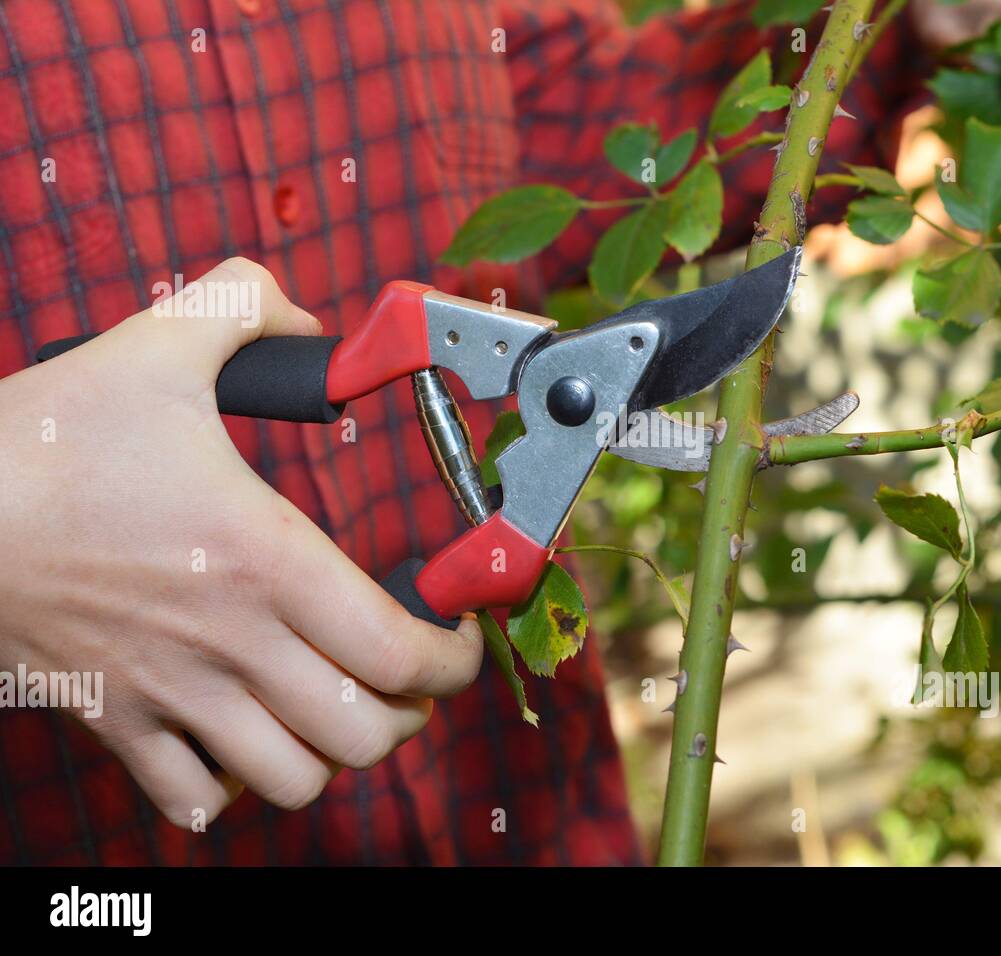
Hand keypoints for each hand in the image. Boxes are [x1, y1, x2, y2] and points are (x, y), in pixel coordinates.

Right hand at [0, 258, 482, 827]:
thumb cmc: (43, 440)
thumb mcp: (157, 343)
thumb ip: (248, 303)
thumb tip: (309, 317)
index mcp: (264, 558)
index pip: (398, 650)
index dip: (454, 658)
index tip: (461, 637)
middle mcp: (230, 641)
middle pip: (364, 731)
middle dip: (408, 712)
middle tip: (407, 675)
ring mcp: (171, 692)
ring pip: (291, 779)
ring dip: (331, 754)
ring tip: (335, 709)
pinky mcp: (113, 719)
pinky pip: (193, 800)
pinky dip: (234, 787)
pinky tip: (241, 741)